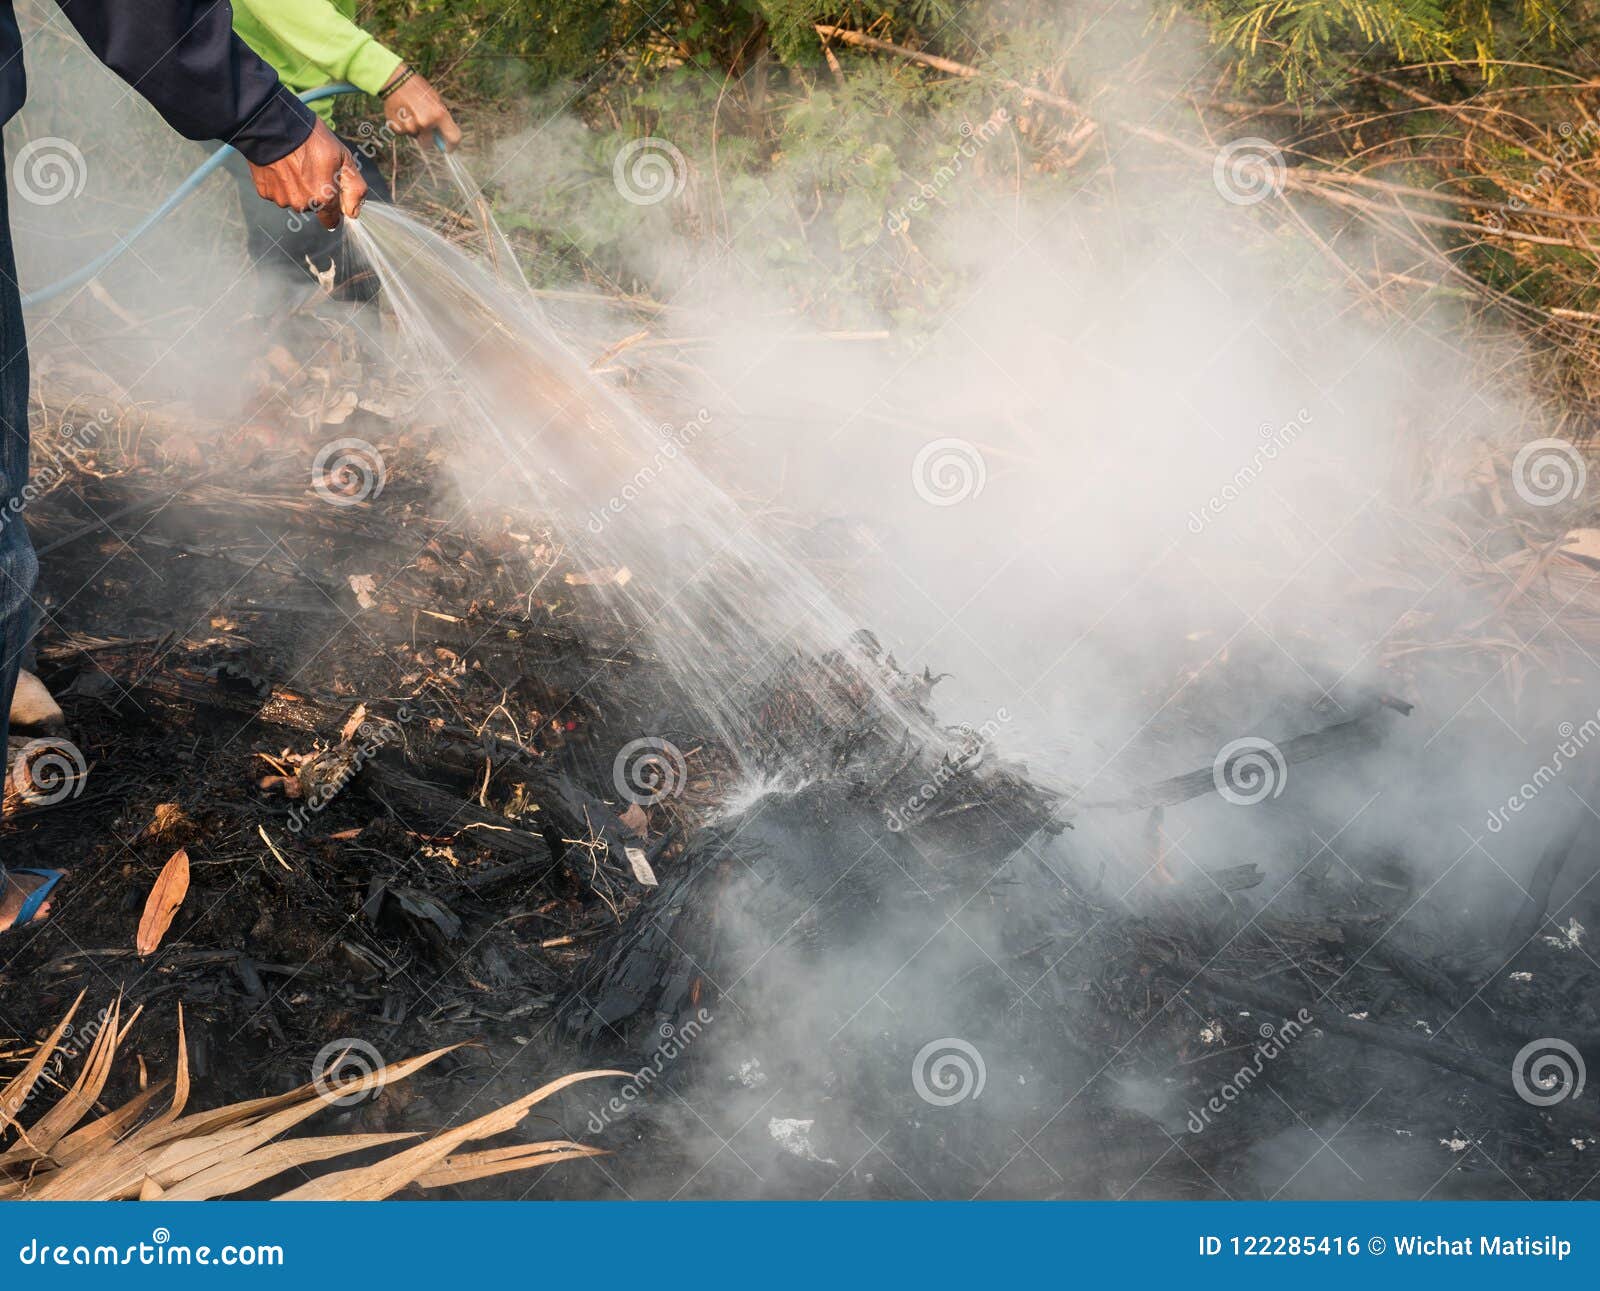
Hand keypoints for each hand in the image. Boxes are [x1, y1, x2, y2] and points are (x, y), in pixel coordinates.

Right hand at [248, 119, 366, 229]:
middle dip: (314, 193)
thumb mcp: (344, 158)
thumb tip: (354, 212)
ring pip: (294, 199)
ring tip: (294, 164)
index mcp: (324, 199)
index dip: (333, 207)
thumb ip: (354, 189)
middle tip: (311, 168)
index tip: (330, 192)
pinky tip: (281, 166)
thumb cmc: (311, 138)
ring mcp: (282, 199)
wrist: (274, 125)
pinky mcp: (265, 192)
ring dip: (296, 188)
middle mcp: (303, 204)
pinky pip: (277, 192)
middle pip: (313, 207)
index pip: (331, 219)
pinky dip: (280, 182)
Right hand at [382, 68, 462, 151]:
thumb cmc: (418, 88)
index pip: (454, 138)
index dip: (452, 145)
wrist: (395, 80)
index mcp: (439, 115)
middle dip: (427, 138)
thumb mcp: (436, 100)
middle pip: (429, 144)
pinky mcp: (398, 128)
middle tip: (423, 126)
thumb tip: (445, 136)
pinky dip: (403, 126)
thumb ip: (442, 119)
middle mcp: (426, 123)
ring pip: (416, 137)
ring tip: (410, 114)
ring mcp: (411, 127)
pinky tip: (402, 114)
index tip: (448, 148)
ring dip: (415, 130)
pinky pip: (404, 133)